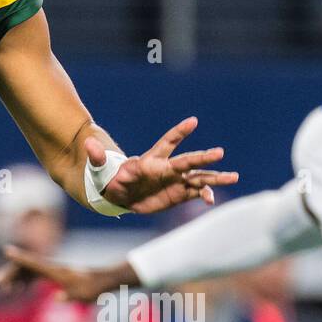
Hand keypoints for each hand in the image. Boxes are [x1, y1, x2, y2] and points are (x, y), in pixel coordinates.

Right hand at [0, 246, 134, 301]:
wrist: (104, 281)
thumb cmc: (92, 288)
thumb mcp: (81, 296)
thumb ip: (68, 297)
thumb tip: (57, 298)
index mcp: (56, 271)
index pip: (34, 262)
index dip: (19, 257)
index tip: (6, 250)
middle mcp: (52, 268)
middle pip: (27, 267)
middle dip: (10, 274)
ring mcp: (53, 271)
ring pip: (29, 272)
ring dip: (16, 279)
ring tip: (4, 289)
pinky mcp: (56, 275)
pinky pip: (35, 276)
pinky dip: (25, 281)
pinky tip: (19, 289)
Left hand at [96, 117, 237, 213]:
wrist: (118, 195)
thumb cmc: (109, 179)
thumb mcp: (99, 169)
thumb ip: (97, 157)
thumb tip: (87, 143)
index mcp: (150, 160)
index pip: (167, 142)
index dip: (178, 132)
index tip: (192, 121)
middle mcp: (167, 168)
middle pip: (188, 160)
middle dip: (203, 157)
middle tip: (219, 152)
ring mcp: (175, 181)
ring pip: (199, 177)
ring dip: (215, 177)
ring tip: (234, 176)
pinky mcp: (178, 194)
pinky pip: (195, 193)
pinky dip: (205, 195)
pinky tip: (211, 200)